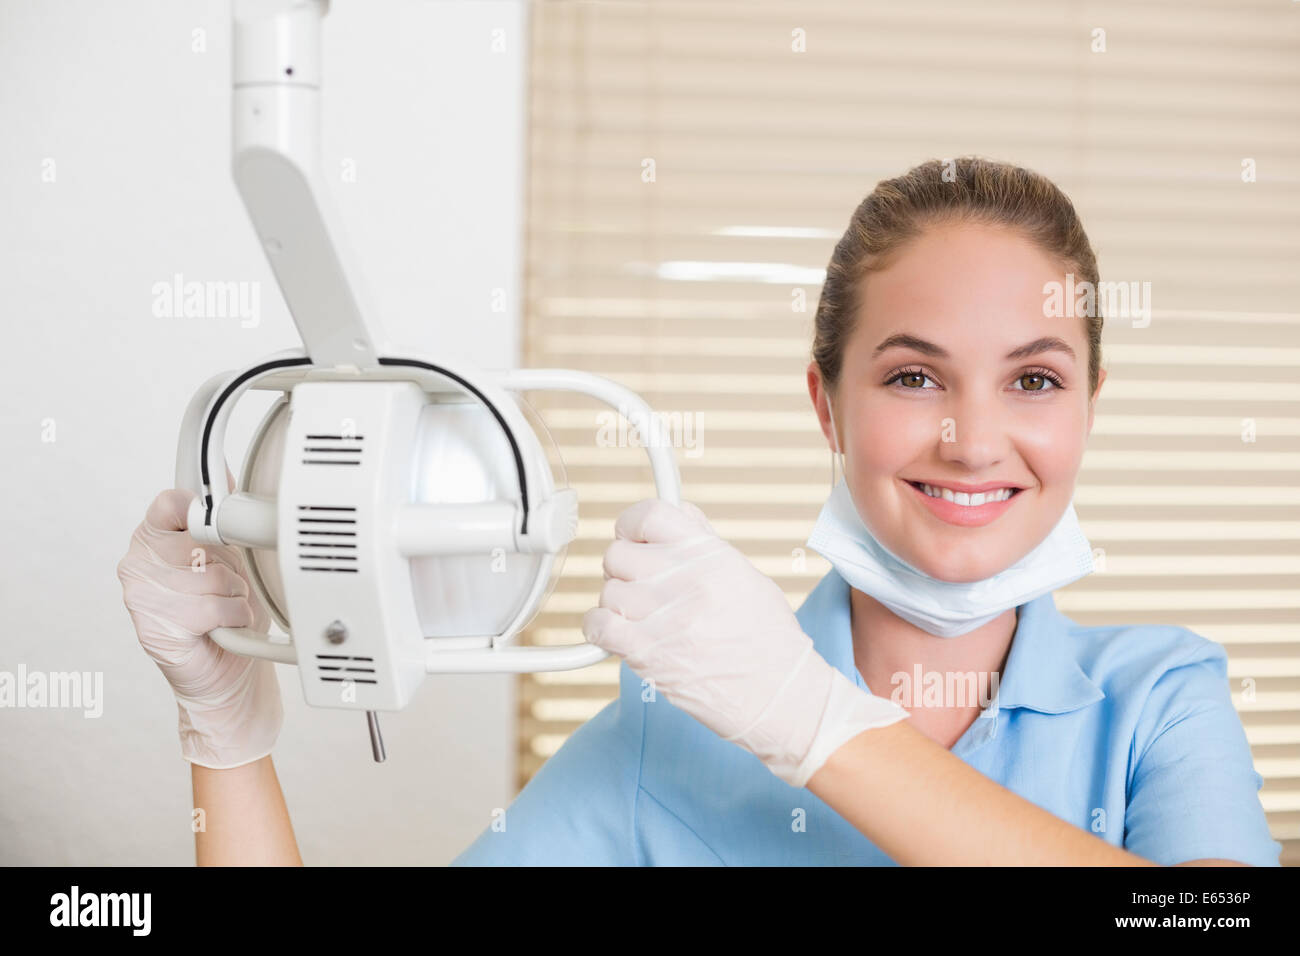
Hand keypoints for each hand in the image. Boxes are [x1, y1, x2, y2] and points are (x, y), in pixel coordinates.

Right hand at [116, 467, 281, 768]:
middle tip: (226, 584)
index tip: (217, 528)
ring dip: (234, 593)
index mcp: (153, 536)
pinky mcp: (153, 623)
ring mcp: (142, 593)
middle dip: (229, 564)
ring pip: (212, 574)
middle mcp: (139, 561)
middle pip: (202, 539)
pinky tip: (223, 625)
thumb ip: (222, 516)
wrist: (227, 672)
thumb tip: (227, 472)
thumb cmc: (228, 613)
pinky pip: (212, 605)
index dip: (203, 513)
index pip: (173, 500)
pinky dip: (232, 616)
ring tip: (225, 607)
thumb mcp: (232, 556)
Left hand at [582, 499, 907, 787]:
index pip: (650, 515)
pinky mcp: (645, 654)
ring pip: (607, 590)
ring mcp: (661, 617)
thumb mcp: (747, 576)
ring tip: (641, 617)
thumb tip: (681, 513)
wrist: (777, 695)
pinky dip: (600, 628)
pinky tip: (617, 634)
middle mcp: (682, 580)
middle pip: (617, 553)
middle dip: (624, 567)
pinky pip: (597, 626)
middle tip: (639, 584)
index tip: (633, 535)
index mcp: (709, 556)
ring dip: (617, 603)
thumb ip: (706, 544)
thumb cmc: (769, 639)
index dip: (632, 524)